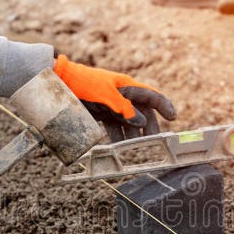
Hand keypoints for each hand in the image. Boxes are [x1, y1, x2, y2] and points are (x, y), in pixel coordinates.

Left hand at [53, 54, 176, 141]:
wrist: (61, 83)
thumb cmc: (85, 84)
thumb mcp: (106, 95)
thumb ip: (124, 109)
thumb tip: (141, 121)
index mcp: (127, 86)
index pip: (151, 96)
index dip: (163, 105)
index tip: (173, 118)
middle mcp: (123, 96)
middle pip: (142, 113)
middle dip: (148, 128)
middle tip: (152, 144)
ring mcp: (112, 105)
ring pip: (128, 123)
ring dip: (132, 136)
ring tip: (134, 150)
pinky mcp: (102, 114)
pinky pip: (114, 127)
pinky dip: (117, 137)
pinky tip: (118, 148)